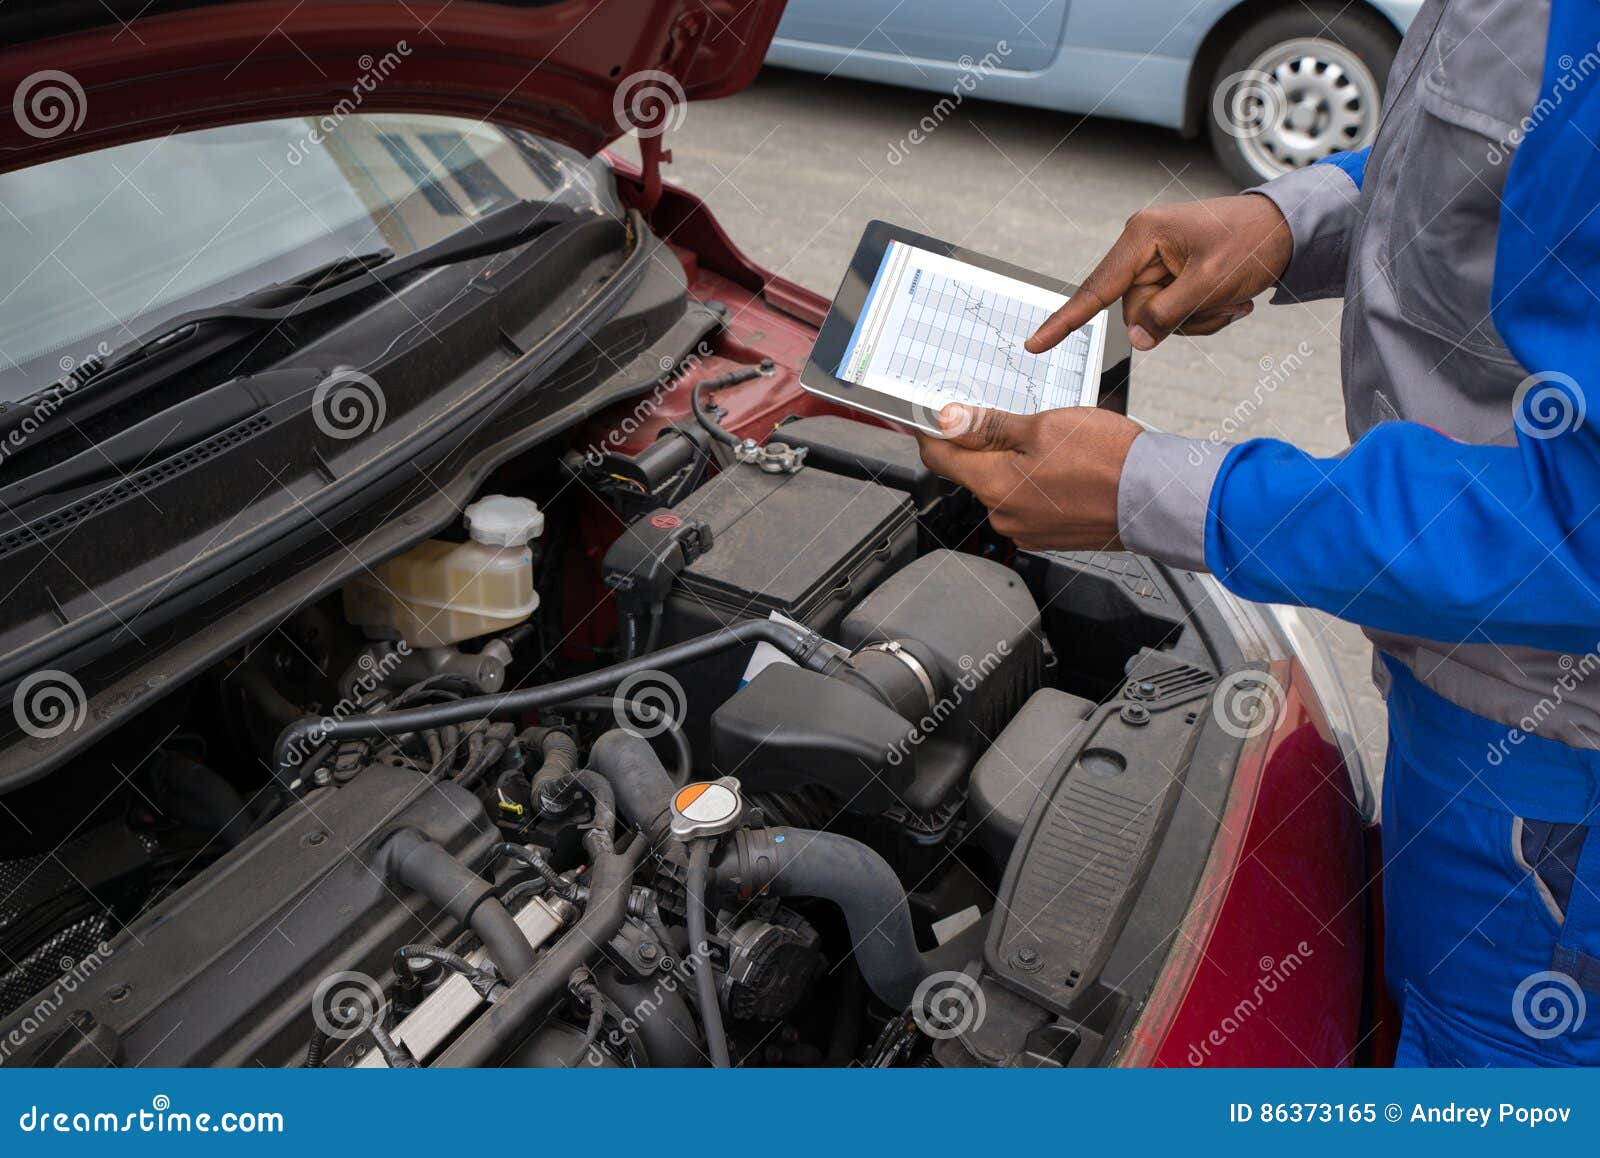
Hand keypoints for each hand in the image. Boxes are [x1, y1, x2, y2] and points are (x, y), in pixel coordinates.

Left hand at [916, 403, 1141, 550]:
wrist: (1156, 498)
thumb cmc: (1110, 462)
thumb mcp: (1044, 426)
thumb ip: (990, 426)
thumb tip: (950, 419)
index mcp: (995, 486)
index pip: (940, 457)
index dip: (931, 432)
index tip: (931, 416)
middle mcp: (1004, 515)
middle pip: (972, 471)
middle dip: (981, 443)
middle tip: (1007, 417)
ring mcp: (1026, 529)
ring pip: (1002, 486)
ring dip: (1013, 462)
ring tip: (1049, 443)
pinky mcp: (1047, 534)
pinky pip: (1027, 502)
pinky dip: (1035, 482)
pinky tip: (1062, 467)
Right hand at [1026, 194, 1292, 353]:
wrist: (1287, 229)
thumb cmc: (1252, 242)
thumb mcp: (1211, 282)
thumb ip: (1169, 314)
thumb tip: (1139, 340)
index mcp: (1143, 236)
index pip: (1095, 289)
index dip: (1065, 320)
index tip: (1035, 344)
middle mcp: (1143, 247)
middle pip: (1135, 310)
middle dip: (1177, 319)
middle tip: (1221, 304)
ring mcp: (1157, 261)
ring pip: (1157, 317)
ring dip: (1196, 320)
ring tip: (1233, 300)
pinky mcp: (1173, 273)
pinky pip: (1173, 313)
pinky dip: (1203, 315)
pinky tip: (1232, 299)